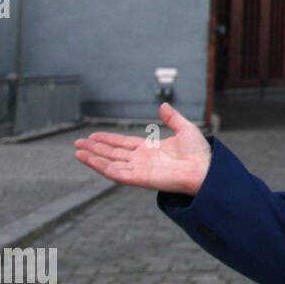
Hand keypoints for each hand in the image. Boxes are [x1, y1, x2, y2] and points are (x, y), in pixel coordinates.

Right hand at [73, 103, 211, 195]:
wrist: (207, 170)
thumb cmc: (200, 153)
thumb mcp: (185, 129)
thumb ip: (172, 118)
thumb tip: (163, 105)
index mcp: (150, 150)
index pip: (123, 144)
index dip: (107, 140)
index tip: (92, 136)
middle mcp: (142, 160)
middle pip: (113, 153)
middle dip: (95, 149)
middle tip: (77, 143)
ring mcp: (140, 170)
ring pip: (110, 163)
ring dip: (93, 158)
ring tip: (77, 152)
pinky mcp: (140, 179)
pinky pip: (116, 173)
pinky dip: (102, 167)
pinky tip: (90, 160)